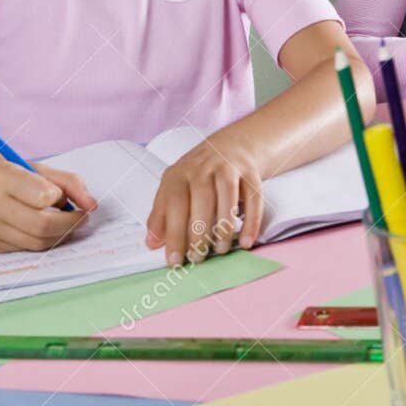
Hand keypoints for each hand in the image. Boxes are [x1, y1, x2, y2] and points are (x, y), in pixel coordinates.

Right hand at [0, 158, 95, 253]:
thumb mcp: (28, 167)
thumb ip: (65, 182)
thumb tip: (92, 204)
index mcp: (0, 177)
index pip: (44, 196)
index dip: (61, 198)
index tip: (65, 197)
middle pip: (43, 225)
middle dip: (70, 224)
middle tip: (81, 218)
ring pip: (36, 243)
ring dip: (59, 236)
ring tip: (65, 224)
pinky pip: (24, 249)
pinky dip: (40, 242)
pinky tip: (42, 230)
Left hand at [146, 135, 263, 266]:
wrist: (232, 145)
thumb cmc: (198, 175)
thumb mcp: (174, 187)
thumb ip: (161, 214)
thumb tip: (151, 243)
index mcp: (180, 173)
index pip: (174, 202)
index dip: (174, 233)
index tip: (175, 260)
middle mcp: (204, 167)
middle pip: (202, 199)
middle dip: (199, 233)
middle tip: (198, 258)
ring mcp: (229, 167)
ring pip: (228, 196)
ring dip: (224, 227)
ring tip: (220, 250)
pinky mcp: (250, 172)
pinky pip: (254, 197)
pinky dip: (251, 221)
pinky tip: (246, 241)